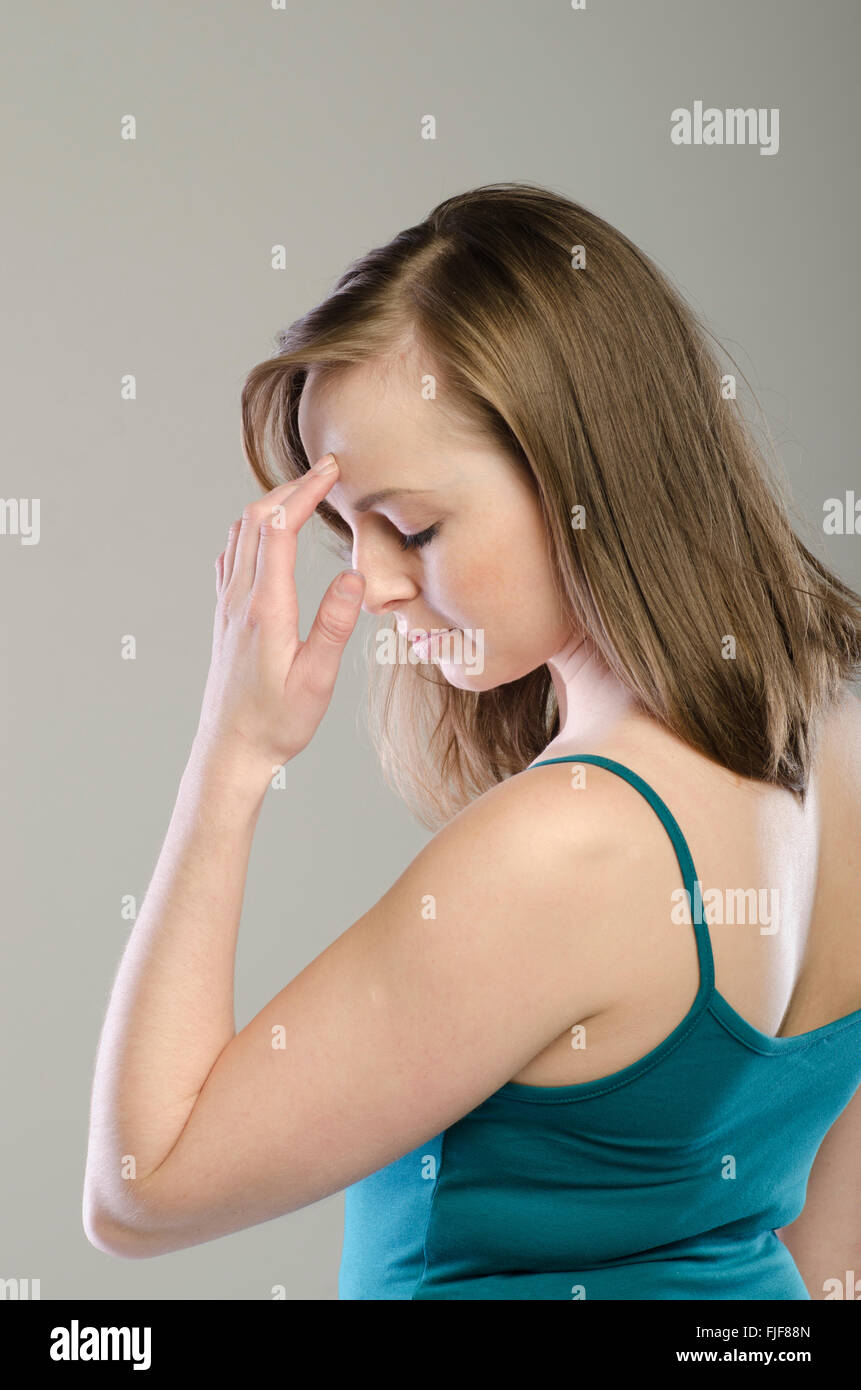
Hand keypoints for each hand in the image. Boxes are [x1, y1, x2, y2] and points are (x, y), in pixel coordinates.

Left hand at [197, 454, 364, 772]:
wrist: (231, 749)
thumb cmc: (277, 721)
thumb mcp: (316, 679)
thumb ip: (333, 626)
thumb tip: (354, 577)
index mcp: (265, 607)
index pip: (279, 528)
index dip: (305, 493)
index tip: (331, 471)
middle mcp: (240, 599)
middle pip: (254, 520)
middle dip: (290, 488)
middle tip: (325, 471)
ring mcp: (227, 606)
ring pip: (239, 535)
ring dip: (269, 505)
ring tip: (302, 494)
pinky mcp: (225, 617)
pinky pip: (231, 556)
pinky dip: (252, 530)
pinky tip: (266, 536)